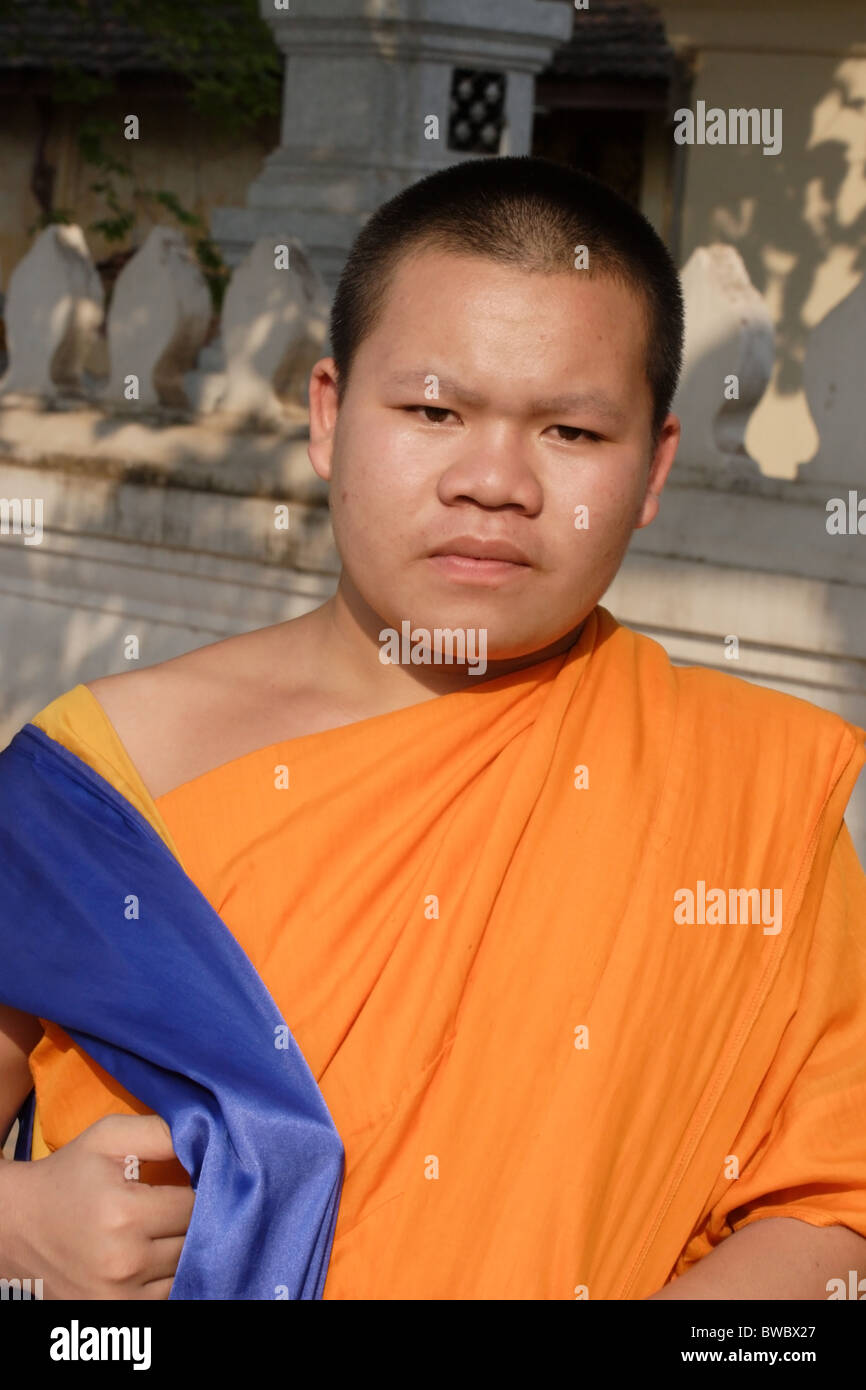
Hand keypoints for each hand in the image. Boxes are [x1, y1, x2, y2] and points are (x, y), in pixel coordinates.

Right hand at [1, 1112, 193, 1298]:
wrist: (16, 1225)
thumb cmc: (68, 1174)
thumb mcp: (108, 1138)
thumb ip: (160, 1132)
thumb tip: (208, 1135)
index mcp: (123, 1214)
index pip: (196, 1205)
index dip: (201, 1188)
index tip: (194, 1179)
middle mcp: (123, 1261)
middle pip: (193, 1240)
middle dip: (195, 1218)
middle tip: (180, 1202)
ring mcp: (118, 1296)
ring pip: (184, 1271)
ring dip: (185, 1249)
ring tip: (167, 1228)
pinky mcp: (113, 1314)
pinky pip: (167, 1296)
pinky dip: (169, 1275)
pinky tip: (156, 1253)